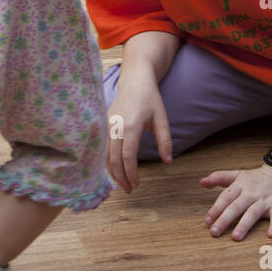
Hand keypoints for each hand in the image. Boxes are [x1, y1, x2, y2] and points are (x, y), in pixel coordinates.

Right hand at [106, 70, 172, 190]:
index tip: (137, 184)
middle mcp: (115, 127)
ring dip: (112, 172)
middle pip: (113, 159)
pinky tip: (114, 171)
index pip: (128, 156)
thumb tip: (168, 161)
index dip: (131, 173)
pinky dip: (107, 162)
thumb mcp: (161, 118)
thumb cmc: (150, 98)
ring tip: (122, 184)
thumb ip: (165, 140)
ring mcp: (107, 126)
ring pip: (105, 155)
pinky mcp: (104, 125)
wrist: (134, 80)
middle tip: (130, 190)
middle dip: (121, 177)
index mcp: (130, 126)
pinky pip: (103, 148)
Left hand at [201, 163, 271, 239]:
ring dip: (244, 225)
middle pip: (236, 206)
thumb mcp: (237, 174)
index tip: (207, 221)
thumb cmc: (256, 178)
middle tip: (214, 232)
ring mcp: (265, 199)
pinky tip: (271, 235)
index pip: (225, 197)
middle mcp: (251, 193)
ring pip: (253, 213)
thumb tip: (201, 182)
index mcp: (240, 185)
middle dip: (224, 219)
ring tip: (235, 237)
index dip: (216, 209)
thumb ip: (219, 178)